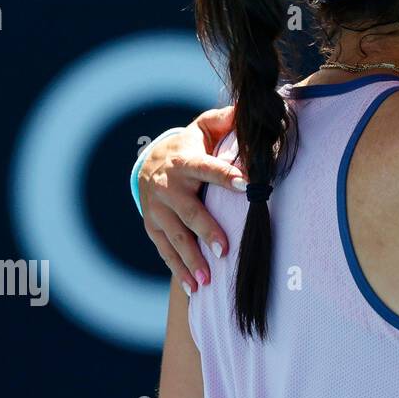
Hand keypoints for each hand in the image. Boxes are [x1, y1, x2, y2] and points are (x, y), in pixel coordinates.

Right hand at [140, 107, 242, 292]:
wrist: (150, 161)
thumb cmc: (191, 145)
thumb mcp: (205, 127)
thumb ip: (225, 120)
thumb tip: (248, 110)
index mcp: (186, 161)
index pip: (208, 168)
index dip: (226, 175)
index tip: (246, 185)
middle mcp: (169, 187)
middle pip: (189, 212)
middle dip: (206, 231)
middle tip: (224, 249)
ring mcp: (157, 210)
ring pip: (175, 237)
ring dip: (191, 259)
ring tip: (208, 280)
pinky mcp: (153, 226)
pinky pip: (165, 250)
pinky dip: (179, 269)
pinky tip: (195, 287)